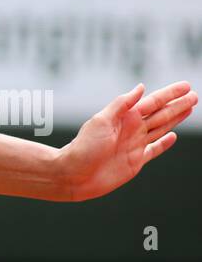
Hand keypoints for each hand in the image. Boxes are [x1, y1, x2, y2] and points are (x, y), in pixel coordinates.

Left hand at [60, 81, 195, 200]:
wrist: (73, 175)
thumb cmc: (83, 147)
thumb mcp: (101, 121)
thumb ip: (121, 104)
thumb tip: (141, 87)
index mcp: (126, 118)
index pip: (153, 102)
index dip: (170, 94)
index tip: (186, 86)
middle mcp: (132, 130)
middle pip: (162, 114)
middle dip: (178, 105)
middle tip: (195, 95)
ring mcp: (135, 145)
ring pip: (161, 128)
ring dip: (176, 119)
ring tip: (189, 108)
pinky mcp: (136, 161)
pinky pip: (154, 150)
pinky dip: (164, 144)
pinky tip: (173, 136)